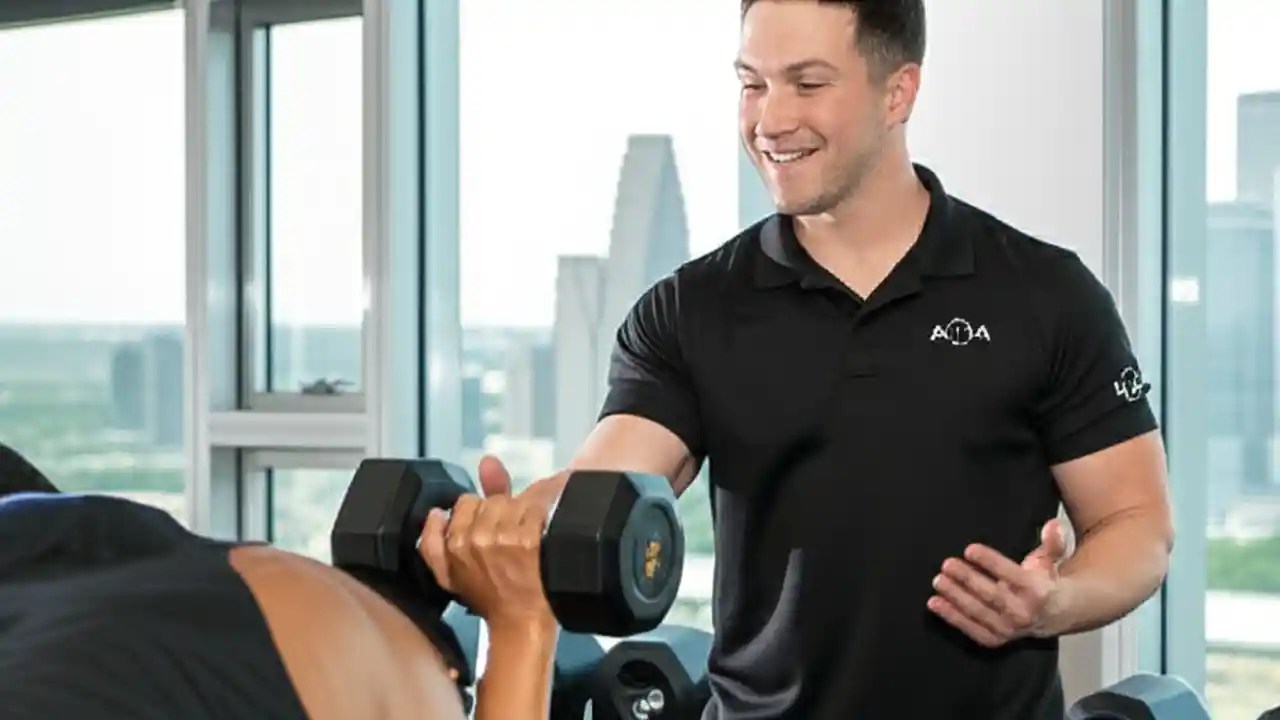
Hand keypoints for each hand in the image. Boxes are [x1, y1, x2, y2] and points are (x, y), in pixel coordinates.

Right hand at [419, 455, 556, 631]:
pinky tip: (545, 526)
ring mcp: (504, 537)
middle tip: (512, 534)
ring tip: (529, 533)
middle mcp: (476, 538)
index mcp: (453, 544)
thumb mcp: (451, 571)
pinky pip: (536, 505)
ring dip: (524, 512)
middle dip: (503, 513)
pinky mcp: (529, 539)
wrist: (521, 622)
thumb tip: (443, 501)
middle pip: (492, 501)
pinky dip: (543, 511)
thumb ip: (445, 529)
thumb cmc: (488, 598)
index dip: (480, 514)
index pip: (466, 502)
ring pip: (514, 501)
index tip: (492, 528)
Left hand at [927, 518, 1068, 647]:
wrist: (1054, 616)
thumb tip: (1052, 524)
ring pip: (978, 612)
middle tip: (946, 564)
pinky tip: (934, 603)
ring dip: (955, 596)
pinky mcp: (995, 639)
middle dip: (967, 578)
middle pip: (991, 594)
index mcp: (1036, 590)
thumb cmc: (1043, 581)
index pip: (1010, 574)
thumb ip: (1052, 542)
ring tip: (938, 580)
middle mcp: (1023, 612)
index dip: (990, 561)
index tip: (969, 549)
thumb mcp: (1049, 560)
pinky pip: (971, 629)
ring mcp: (1008, 628)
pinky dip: (951, 617)